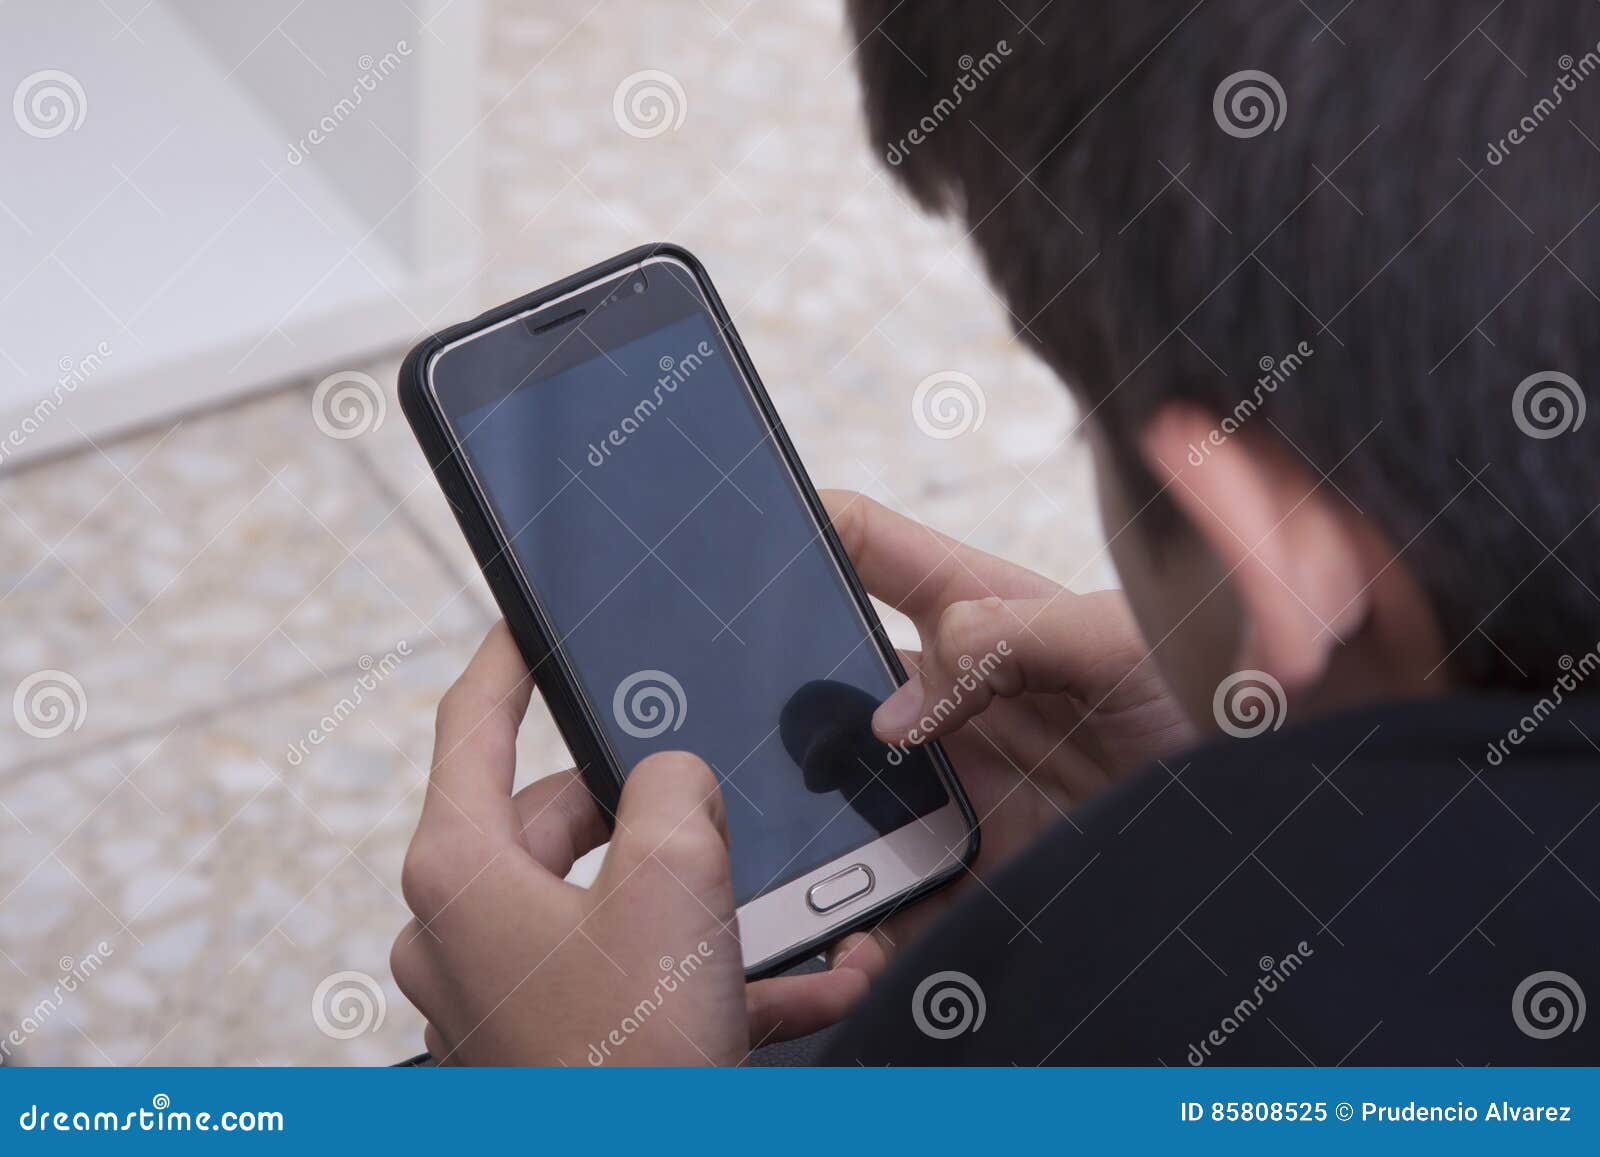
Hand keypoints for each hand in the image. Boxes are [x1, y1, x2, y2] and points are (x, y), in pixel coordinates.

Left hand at [392, 624, 866, 1063]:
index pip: (469, 725)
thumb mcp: (673, 882)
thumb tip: (668, 779)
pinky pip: (617, 975)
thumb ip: (669, 789)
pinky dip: (689, 970)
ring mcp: (494, 992)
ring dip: (692, 903)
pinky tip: (785, 984)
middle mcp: (458, 928)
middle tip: (718, 814)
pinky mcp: (538, 1042)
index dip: (505, 660)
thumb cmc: (631, 1062)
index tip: (530, 623)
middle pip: (555, 819)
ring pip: (602, 903)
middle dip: (648, 814)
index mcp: (459, 870)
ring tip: (779, 912)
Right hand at [751, 491, 1192, 1024]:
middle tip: (730, 715)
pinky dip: (863, 920)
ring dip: (811, 816)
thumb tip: (896, 707)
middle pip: (831, 678)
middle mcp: (953, 696)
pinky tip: (853, 933)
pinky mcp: (978, 870)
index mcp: (978, 608)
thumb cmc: (1220, 695)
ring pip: (847, 794)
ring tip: (778, 839)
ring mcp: (959, 783)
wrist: (1286, 827)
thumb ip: (1009, 635)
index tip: (741, 531)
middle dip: (776, 692)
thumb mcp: (1123, 636)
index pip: (866, 545)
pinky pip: (897, 896)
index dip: (799, 524)